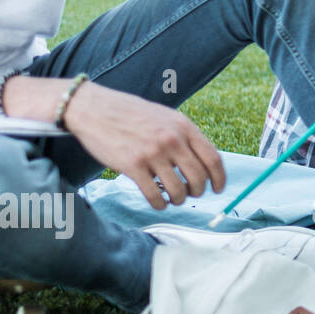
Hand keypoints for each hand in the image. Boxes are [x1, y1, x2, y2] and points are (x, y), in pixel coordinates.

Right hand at [64, 83, 224, 209]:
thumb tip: (202, 162)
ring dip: (179, 199)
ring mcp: (153, 153)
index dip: (220, 178)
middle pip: (199, 177)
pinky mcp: (133, 165)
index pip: (213, 158)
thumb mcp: (166, 117)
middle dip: (198, 191)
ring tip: (173, 198)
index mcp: (184, 126)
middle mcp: (172, 139)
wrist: (95, 108)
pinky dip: (160, 204)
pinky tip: (158, 203)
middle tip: (192, 194)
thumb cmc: (131, 114)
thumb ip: (184, 136)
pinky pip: (154, 195)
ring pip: (178, 190)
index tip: (218, 188)